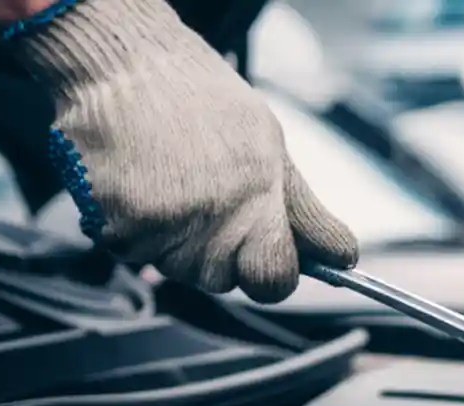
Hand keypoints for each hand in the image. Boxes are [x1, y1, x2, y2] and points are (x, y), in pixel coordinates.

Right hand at [7, 0, 356, 301]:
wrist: (126, 66)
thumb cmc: (203, 101)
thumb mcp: (271, 146)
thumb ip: (305, 211)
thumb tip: (344, 257)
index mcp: (258, 199)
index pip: (275, 281)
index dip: (274, 275)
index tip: (269, 254)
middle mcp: (213, 219)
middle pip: (225, 282)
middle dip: (224, 258)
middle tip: (212, 204)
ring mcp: (164, 228)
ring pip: (183, 273)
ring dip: (182, 246)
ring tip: (177, 189)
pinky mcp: (119, 230)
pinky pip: (138, 257)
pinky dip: (140, 233)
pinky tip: (146, 189)